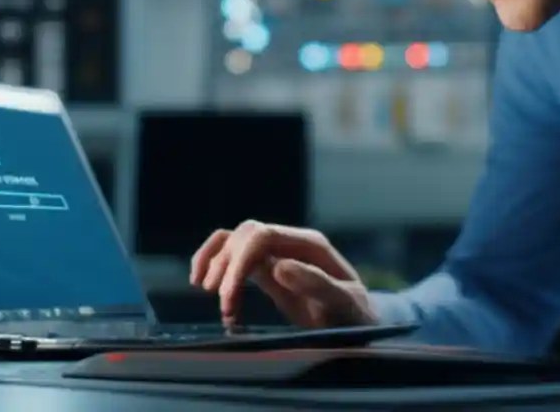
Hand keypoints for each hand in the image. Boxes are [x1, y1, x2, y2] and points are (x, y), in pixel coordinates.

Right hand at [189, 220, 376, 327]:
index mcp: (309, 244)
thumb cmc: (355, 315)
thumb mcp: (344, 303)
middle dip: (226, 267)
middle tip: (223, 303)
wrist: (359, 323)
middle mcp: (290, 242)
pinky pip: (233, 256)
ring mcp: (277, 253)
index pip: (263, 235)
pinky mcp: (266, 268)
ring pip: (234, 241)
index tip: (228, 295)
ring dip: (215, 262)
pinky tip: (201, 280)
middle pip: (244, 236)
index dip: (240, 261)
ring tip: (207, 291)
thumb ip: (317, 284)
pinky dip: (213, 262)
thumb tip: (280, 266)